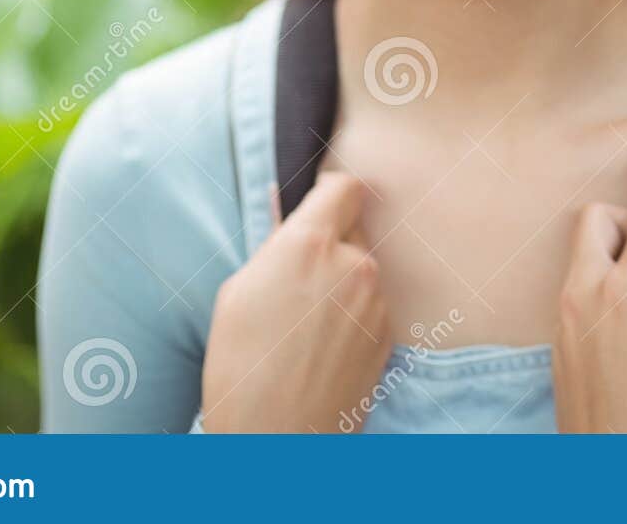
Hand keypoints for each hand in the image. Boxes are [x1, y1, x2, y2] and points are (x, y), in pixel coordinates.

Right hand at [200, 171, 390, 432]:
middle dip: (331, 243)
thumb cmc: (241, 367)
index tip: (319, 204)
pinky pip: (372, 304)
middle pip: (354, 229)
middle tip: (299, 276)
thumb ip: (274, 244)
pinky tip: (324, 343)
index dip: (330, 193)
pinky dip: (354, 312)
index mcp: (309, 245)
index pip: (344, 187)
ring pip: (363, 269)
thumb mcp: (238, 292)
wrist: (276, 439)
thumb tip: (287, 210)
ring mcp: (376, 300)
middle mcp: (352, 264)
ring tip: (306, 321)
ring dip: (343, 280)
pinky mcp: (388, 332)